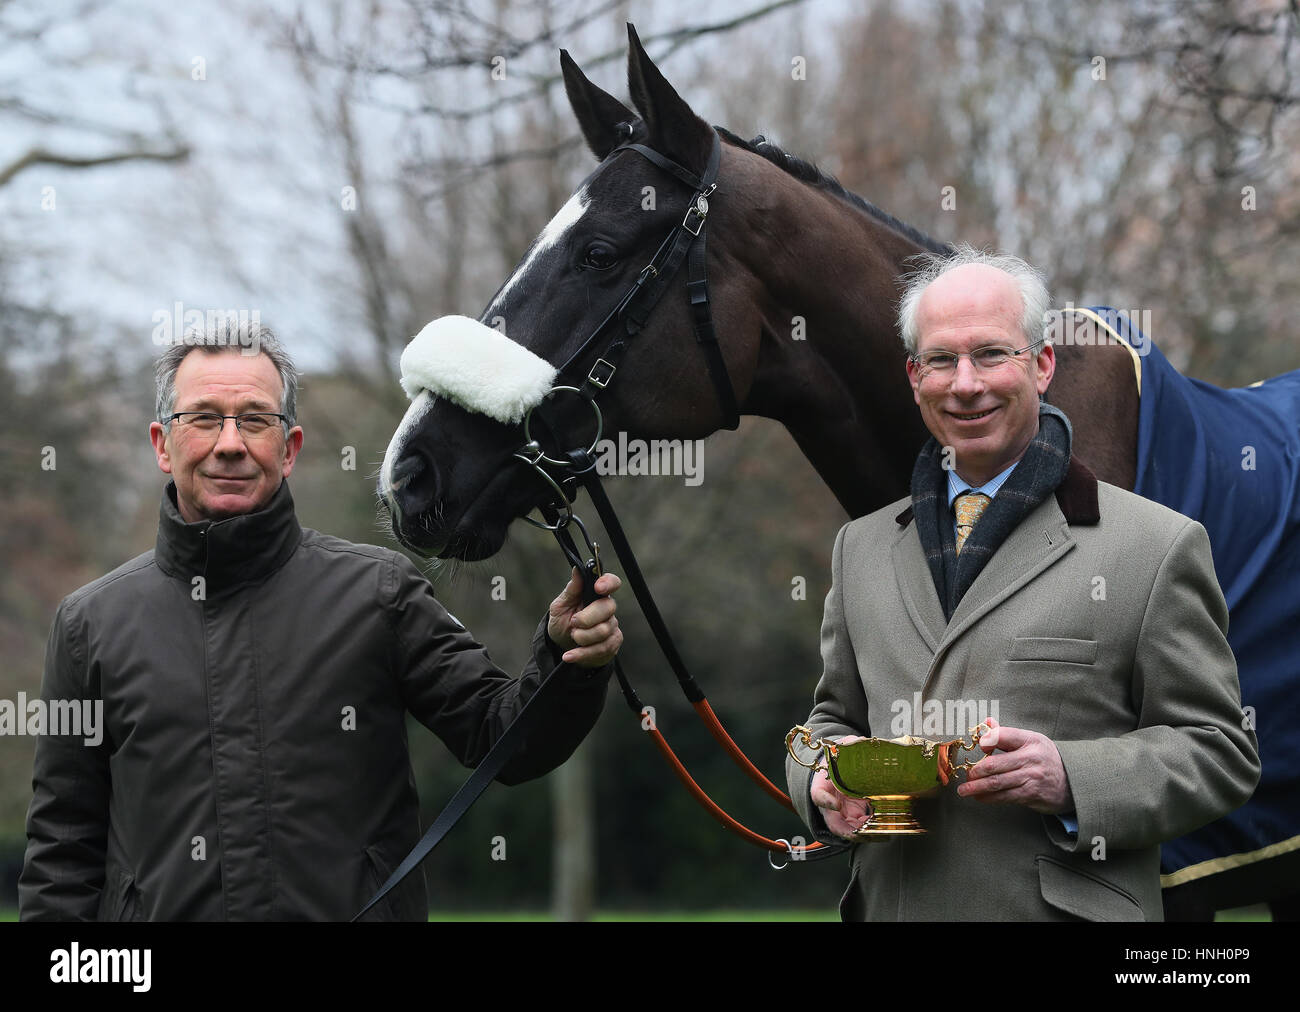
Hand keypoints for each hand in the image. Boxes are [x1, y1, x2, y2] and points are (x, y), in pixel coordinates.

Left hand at [546, 568, 622, 667]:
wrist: (563, 647)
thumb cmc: (563, 623)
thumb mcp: (560, 606)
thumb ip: (571, 590)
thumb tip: (577, 569)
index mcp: (596, 594)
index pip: (612, 582)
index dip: (608, 583)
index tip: (598, 588)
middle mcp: (607, 609)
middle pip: (607, 608)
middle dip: (586, 618)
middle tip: (573, 623)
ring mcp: (612, 627)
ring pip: (603, 631)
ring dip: (582, 637)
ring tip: (572, 637)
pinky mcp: (612, 644)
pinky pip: (601, 649)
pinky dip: (581, 653)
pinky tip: (569, 656)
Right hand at [809, 736, 870, 838]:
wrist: (837, 768)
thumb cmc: (838, 759)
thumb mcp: (843, 748)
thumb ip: (852, 745)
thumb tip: (866, 742)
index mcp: (821, 786)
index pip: (819, 796)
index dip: (827, 802)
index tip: (837, 804)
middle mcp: (830, 804)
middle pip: (834, 823)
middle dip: (848, 831)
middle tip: (862, 831)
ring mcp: (843, 813)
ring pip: (849, 830)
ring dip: (863, 834)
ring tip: (880, 833)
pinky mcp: (855, 816)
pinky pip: (862, 828)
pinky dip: (873, 831)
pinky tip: (887, 829)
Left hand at [956, 717, 1073, 813]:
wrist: (1073, 781)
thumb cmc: (1044, 758)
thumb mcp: (1030, 741)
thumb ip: (1006, 734)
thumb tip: (987, 722)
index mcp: (1029, 740)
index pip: (1003, 735)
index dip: (987, 740)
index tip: (980, 747)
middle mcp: (1031, 758)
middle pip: (995, 764)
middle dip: (975, 771)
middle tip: (966, 775)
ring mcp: (1031, 778)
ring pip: (997, 783)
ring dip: (977, 788)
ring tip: (964, 790)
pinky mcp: (1031, 795)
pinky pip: (1005, 797)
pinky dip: (989, 798)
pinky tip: (979, 797)